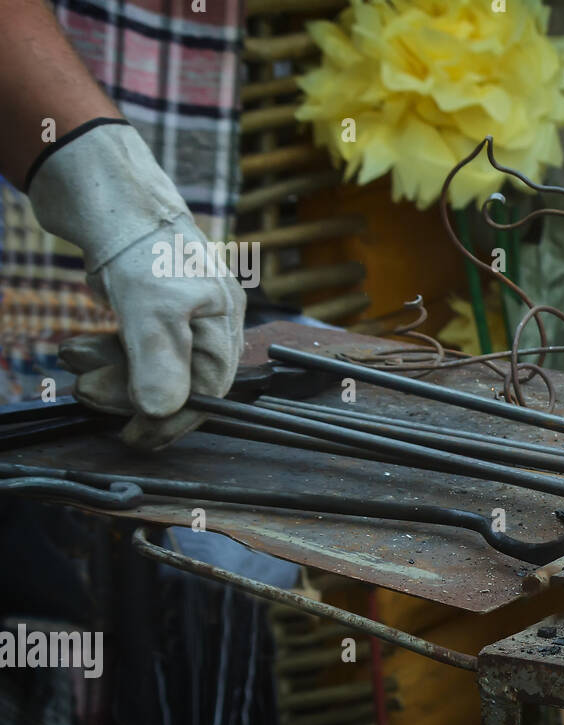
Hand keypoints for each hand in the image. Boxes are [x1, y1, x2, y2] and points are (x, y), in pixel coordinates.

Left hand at [26, 121, 244, 449]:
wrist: (98, 181)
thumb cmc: (139, 236)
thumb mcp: (151, 304)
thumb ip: (160, 361)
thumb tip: (164, 413)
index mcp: (223, 320)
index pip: (209, 390)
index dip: (173, 419)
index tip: (134, 436)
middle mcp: (205, 319)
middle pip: (177, 381)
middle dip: (130, 392)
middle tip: (88, 391)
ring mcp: (173, 311)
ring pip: (147, 366)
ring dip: (107, 373)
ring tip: (73, 358)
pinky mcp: (142, 304)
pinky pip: (128, 347)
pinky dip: (102, 353)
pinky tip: (77, 348)